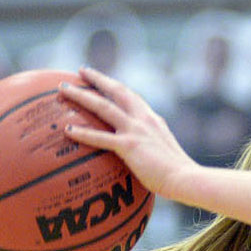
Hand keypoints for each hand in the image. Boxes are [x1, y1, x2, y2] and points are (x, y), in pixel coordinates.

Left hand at [58, 67, 199, 199]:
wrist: (187, 179)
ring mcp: (136, 130)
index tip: (102, 79)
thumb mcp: (165, 155)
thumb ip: (152, 150)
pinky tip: (67, 130)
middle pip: (116, 91)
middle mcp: (143, 119)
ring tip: (63, 89)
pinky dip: (83, 132)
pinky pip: (101, 137)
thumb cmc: (179, 175)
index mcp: (153, 120)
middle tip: (80, 71)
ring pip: (103, 106)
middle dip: (98, 79)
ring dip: (82, 96)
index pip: (131, 97)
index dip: (115, 86)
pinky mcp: (129, 146)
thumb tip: (144, 159)